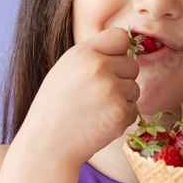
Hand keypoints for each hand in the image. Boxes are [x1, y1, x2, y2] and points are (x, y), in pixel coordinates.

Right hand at [19, 27, 139, 168]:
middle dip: (122, 79)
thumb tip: (124, 45)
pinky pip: (134, 110)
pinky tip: (100, 123)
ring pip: (134, 88)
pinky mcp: (121, 112)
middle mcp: (98, 67)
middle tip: (99, 95)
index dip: (118, 52)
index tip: (110, 65)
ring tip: (96, 111)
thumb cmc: (55, 108)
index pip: (120, 36)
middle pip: (132, 64)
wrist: (47, 145)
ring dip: (122, 100)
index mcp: (82, 53)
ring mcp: (111, 89)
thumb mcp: (65, 71)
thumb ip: (92, 57)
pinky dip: (121, 118)